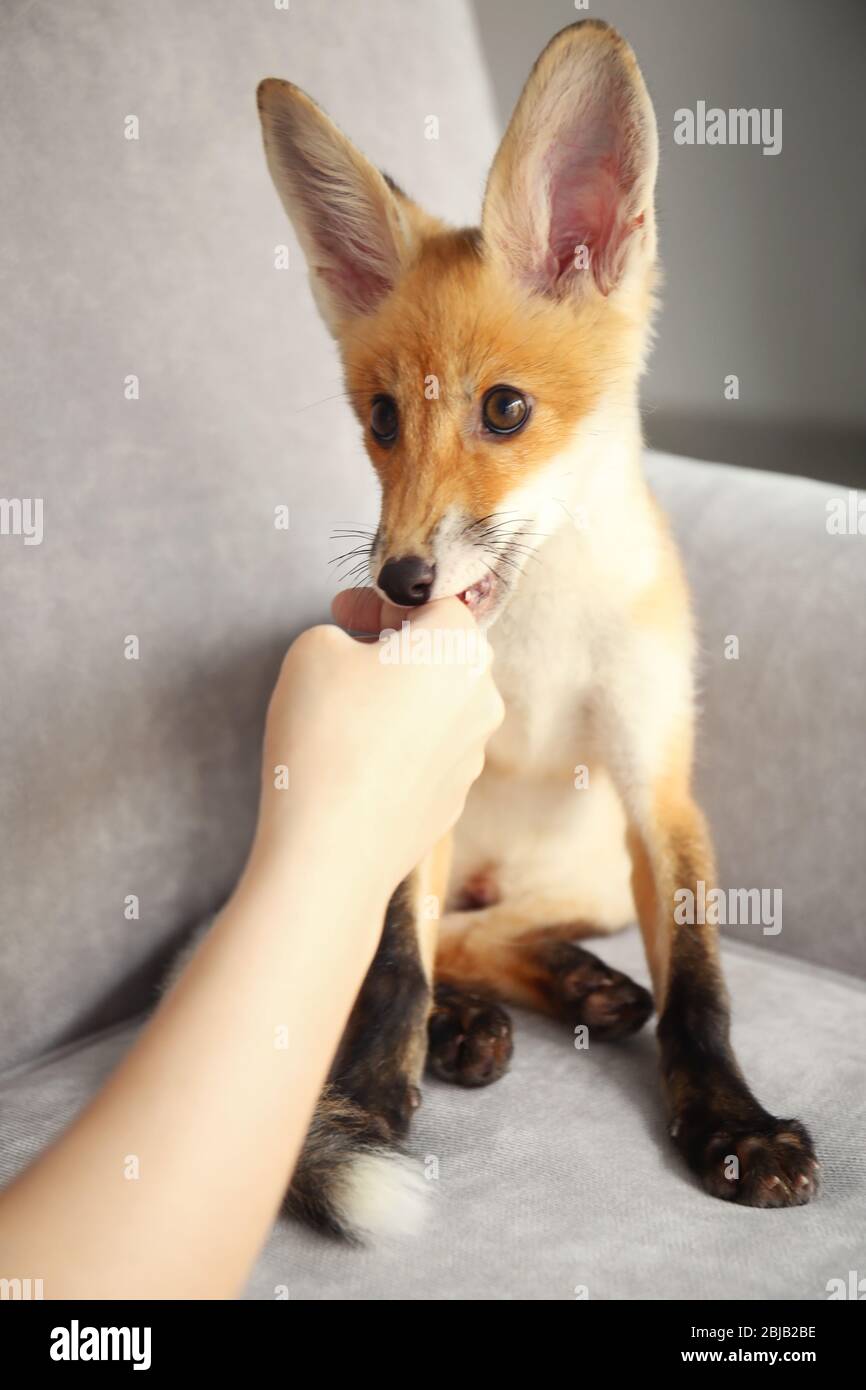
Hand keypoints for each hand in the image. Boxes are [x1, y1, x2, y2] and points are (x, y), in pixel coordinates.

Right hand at [250, 589, 503, 900]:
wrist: (333, 849)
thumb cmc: (325, 735)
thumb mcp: (314, 649)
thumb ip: (342, 630)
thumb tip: (359, 653)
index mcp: (460, 647)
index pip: (435, 602)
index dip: (386, 602)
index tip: (345, 612)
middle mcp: (483, 697)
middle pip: (445, 654)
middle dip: (398, 646)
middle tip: (347, 652)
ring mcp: (474, 752)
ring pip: (439, 705)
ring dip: (400, 698)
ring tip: (346, 710)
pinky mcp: (455, 797)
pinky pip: (429, 752)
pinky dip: (400, 745)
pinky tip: (357, 759)